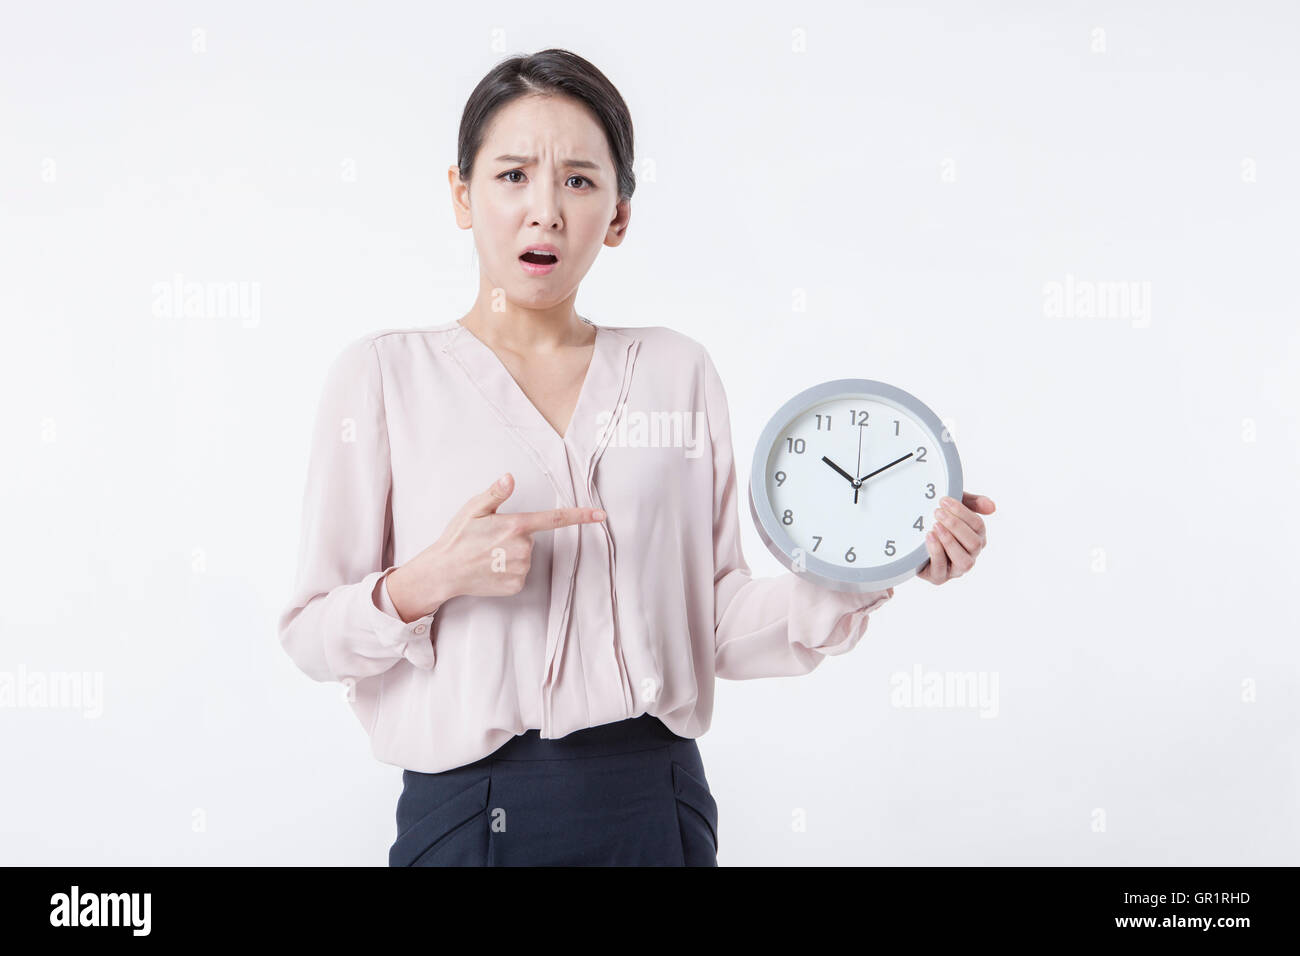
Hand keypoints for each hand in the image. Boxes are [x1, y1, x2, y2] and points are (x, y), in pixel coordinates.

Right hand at [386, 473, 605, 617]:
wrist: (443, 572)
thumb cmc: (457, 537)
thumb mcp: (473, 509)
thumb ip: (495, 493)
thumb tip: (510, 478)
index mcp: (515, 525)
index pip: (555, 519)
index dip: (580, 516)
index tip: (601, 515)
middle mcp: (522, 548)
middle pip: (530, 538)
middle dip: (514, 537)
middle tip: (488, 541)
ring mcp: (520, 569)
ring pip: (525, 557)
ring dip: (510, 555)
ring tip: (486, 556)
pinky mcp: (516, 585)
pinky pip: (519, 574)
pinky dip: (507, 571)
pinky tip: (490, 569)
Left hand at [916, 491, 994, 584]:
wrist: (912, 537)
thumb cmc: (936, 521)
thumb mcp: (952, 507)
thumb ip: (972, 502)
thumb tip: (992, 507)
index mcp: (977, 536)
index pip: (978, 525)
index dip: (963, 512)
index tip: (944, 501)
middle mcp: (970, 554)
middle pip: (974, 544)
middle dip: (956, 526)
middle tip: (938, 512)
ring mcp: (956, 568)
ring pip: (964, 561)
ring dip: (950, 541)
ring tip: (935, 526)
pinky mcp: (939, 577)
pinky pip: (941, 569)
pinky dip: (936, 552)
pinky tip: (929, 537)